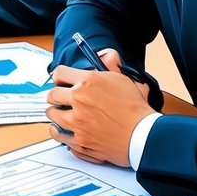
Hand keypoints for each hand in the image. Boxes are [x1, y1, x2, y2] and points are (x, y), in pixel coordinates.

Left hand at [45, 50, 152, 166]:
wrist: (145, 136)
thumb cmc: (138, 110)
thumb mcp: (126, 80)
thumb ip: (112, 66)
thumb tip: (108, 55)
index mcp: (88, 82)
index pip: (59, 73)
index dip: (60, 77)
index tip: (61, 82)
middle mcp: (79, 101)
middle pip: (51, 95)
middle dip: (55, 96)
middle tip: (61, 100)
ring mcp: (77, 122)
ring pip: (52, 115)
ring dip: (56, 114)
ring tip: (63, 115)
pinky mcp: (79, 140)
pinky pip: (59, 135)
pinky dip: (61, 132)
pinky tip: (65, 130)